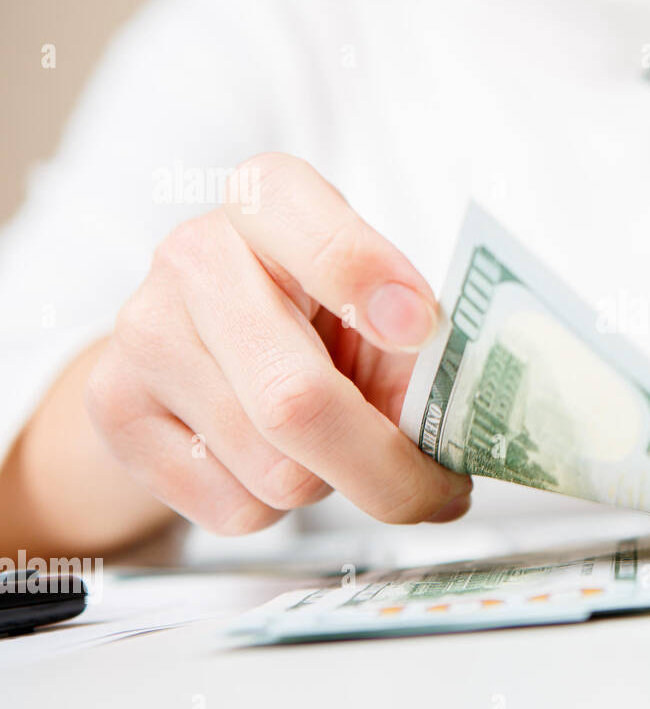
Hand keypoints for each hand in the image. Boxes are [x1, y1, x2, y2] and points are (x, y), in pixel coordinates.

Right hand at [84, 153, 471, 534]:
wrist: (196, 348)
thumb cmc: (317, 322)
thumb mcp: (380, 312)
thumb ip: (426, 354)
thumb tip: (476, 432)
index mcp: (275, 199)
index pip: (318, 233)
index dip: (371, 282)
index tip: (418, 328)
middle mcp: (196, 252)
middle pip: (297, 400)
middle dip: (388, 470)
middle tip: (436, 490)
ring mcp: (143, 330)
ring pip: (275, 472)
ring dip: (330, 483)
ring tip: (326, 442)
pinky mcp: (113, 408)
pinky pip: (235, 508)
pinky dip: (276, 508)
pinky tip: (268, 457)